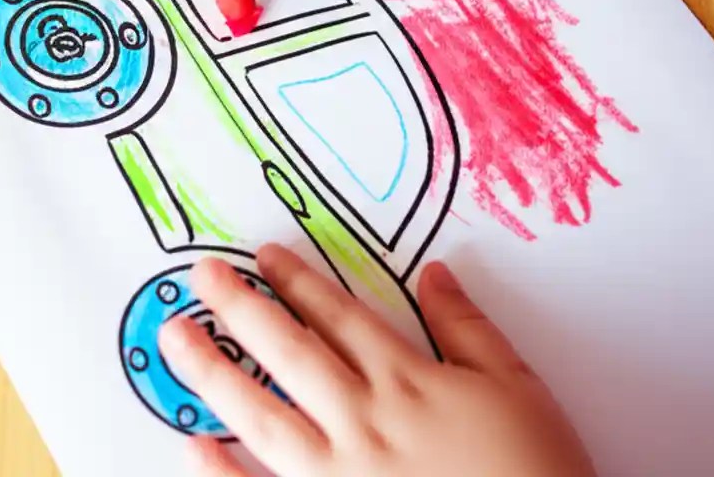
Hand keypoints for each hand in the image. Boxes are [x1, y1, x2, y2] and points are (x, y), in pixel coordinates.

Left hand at [159, 246, 595, 476]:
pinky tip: (193, 443)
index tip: (262, 258)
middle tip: (200, 276)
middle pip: (287, 350)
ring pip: (261, 412)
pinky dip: (223, 471)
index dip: (295, 281)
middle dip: (239, 307)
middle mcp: (364, 418)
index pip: (337, 316)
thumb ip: (470, 328)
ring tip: (175, 337)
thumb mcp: (519, 388)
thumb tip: (436, 273)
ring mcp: (340, 471)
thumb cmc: (537, 473)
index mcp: (408, 380)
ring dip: (213, 370)